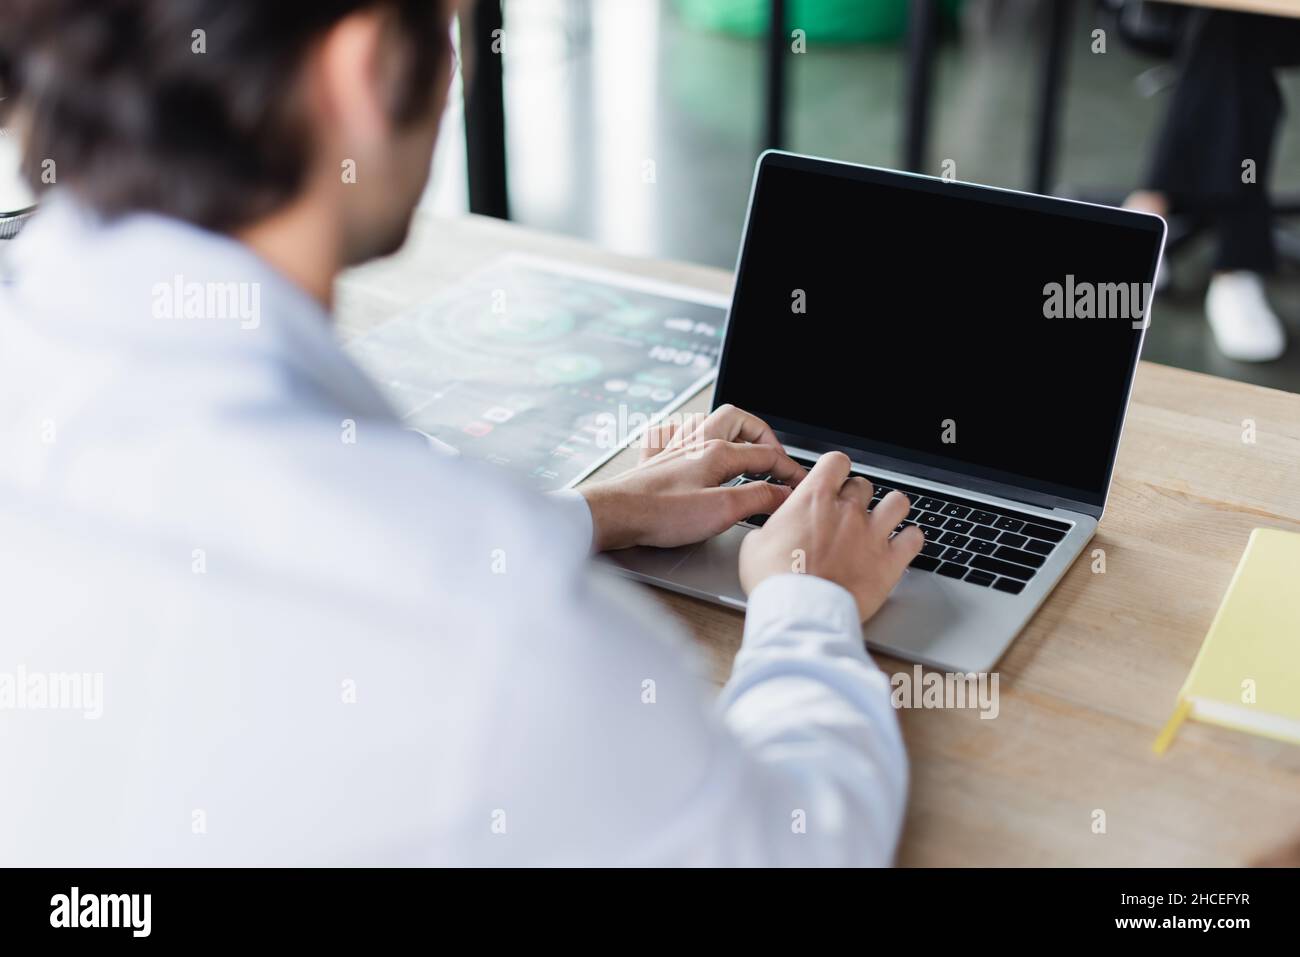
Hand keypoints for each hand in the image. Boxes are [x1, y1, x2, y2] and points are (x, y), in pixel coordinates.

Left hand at [579, 404, 806, 550]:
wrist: (616, 514)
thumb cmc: (662, 514)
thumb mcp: (722, 511)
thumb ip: (757, 498)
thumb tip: (783, 492)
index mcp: (717, 453)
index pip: (765, 455)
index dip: (789, 469)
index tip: (800, 484)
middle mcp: (695, 443)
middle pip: (737, 420)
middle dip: (761, 433)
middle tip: (773, 456)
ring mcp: (673, 449)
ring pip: (705, 421)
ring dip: (727, 430)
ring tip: (740, 447)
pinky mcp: (654, 461)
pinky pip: (670, 432)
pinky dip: (685, 433)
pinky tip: (688, 444)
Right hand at [737, 451, 924, 621]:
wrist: (801, 611)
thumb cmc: (775, 580)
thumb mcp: (756, 544)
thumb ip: (773, 527)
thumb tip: (773, 530)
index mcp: (814, 498)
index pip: (835, 461)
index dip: (834, 470)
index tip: (831, 480)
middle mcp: (847, 510)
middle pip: (864, 485)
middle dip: (856, 496)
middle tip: (846, 514)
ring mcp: (873, 533)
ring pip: (897, 502)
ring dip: (890, 509)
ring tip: (881, 522)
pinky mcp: (890, 561)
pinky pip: (914, 539)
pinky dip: (910, 540)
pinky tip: (901, 545)